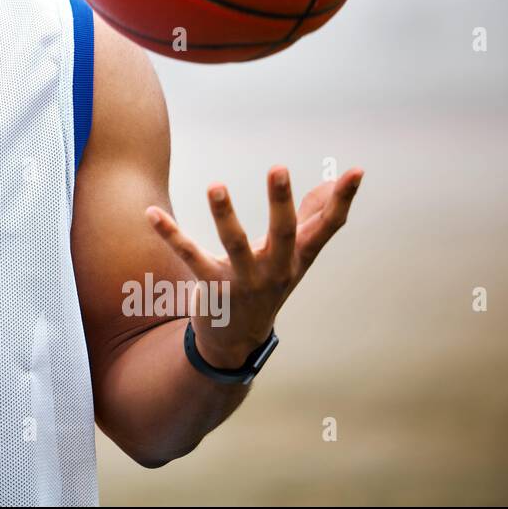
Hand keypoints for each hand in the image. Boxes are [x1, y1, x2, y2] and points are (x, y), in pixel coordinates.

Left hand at [144, 165, 363, 368]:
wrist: (237, 340)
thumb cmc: (267, 284)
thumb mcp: (293, 256)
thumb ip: (311, 217)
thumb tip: (332, 182)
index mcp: (298, 258)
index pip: (327, 227)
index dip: (343, 200)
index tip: (357, 171)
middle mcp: (275, 270)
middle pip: (283, 233)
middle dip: (281, 202)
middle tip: (278, 168)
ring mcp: (244, 280)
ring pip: (235, 245)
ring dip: (224, 215)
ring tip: (215, 186)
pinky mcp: (212, 286)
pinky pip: (190, 255)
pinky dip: (170, 233)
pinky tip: (150, 212)